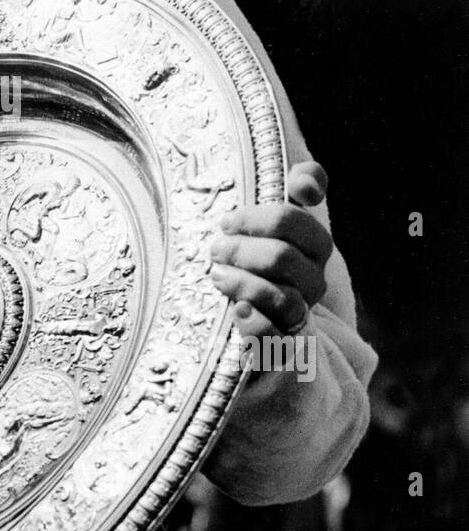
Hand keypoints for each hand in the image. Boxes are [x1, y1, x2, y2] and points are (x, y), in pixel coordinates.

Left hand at [209, 160, 333, 337]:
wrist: (253, 311)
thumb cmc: (257, 252)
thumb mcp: (273, 218)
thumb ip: (300, 185)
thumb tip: (305, 184)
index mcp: (315, 245)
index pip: (294, 221)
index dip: (255, 219)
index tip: (226, 222)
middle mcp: (313, 280)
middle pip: (282, 257)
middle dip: (240, 250)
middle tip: (215, 249)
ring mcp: (300, 314)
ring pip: (282, 297)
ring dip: (242, 283)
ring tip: (217, 274)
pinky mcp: (281, 346)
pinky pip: (276, 339)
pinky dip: (255, 324)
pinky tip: (236, 310)